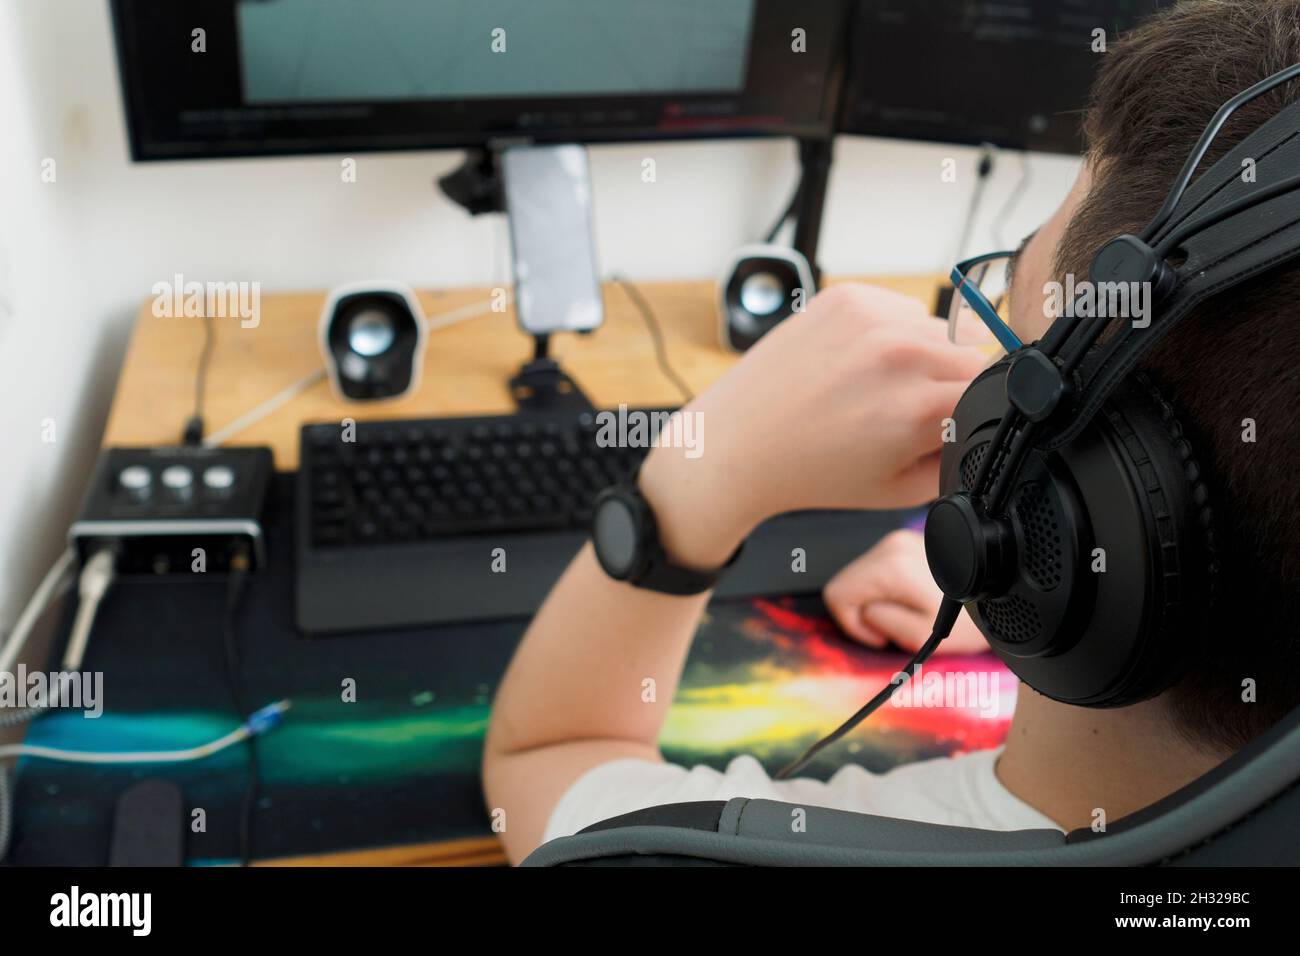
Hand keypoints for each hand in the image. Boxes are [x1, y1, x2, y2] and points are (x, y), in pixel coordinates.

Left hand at [639, 283, 987, 568]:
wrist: (740, 444)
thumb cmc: (812, 471)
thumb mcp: (902, 490)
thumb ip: (960, 460)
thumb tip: (990, 430)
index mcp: (922, 405)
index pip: (995, 390)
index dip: (980, 411)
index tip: (952, 424)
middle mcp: (901, 352)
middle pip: (972, 355)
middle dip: (950, 383)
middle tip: (907, 412)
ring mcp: (872, 318)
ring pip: (938, 327)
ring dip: (923, 354)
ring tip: (877, 388)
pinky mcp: (847, 297)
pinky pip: (901, 308)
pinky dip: (892, 332)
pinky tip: (858, 365)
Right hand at [823, 529, 987, 654]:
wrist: (999, 594)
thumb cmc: (968, 618)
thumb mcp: (918, 635)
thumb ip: (880, 622)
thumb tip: (865, 611)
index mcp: (890, 566)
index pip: (837, 594)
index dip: (851, 623)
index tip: (879, 635)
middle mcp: (890, 545)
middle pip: (847, 583)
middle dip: (864, 611)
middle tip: (896, 625)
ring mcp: (899, 540)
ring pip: (860, 577)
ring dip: (877, 600)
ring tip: (909, 611)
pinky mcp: (907, 543)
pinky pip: (877, 570)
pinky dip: (886, 589)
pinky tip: (913, 598)